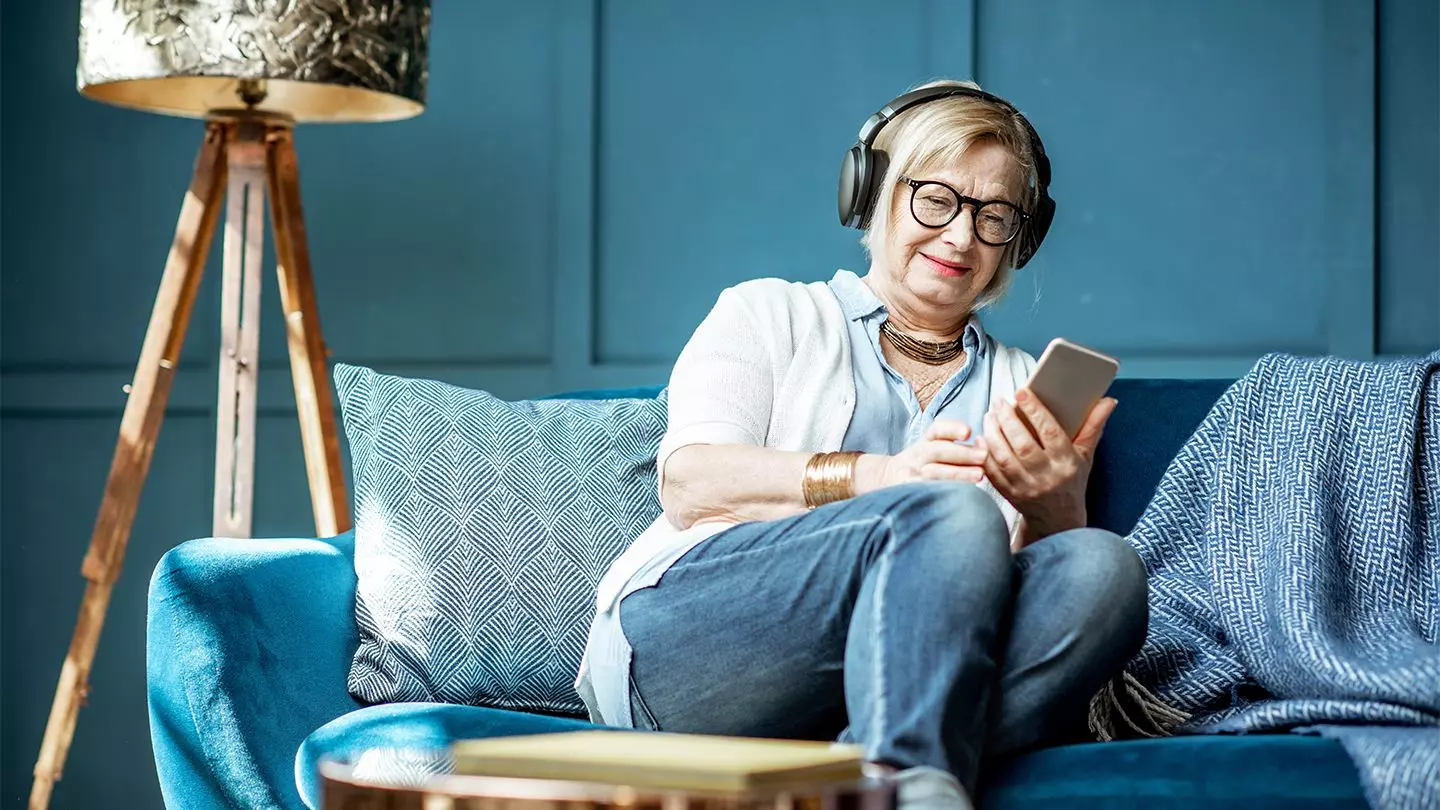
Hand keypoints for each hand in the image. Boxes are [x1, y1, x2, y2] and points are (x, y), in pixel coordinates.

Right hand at [855, 419, 988, 492]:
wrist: (885, 479)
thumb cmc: (920, 465)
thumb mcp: (931, 449)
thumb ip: (956, 448)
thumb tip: (983, 448)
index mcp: (924, 442)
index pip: (937, 430)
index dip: (952, 428)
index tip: (968, 432)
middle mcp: (916, 456)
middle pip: (937, 450)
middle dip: (962, 453)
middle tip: (983, 456)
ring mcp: (910, 474)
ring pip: (933, 472)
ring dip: (957, 473)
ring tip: (979, 475)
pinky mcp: (908, 492)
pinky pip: (926, 491)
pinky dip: (943, 491)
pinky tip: (962, 493)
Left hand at [980, 389, 1115, 539]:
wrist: (1058, 520)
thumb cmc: (1072, 481)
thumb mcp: (1086, 455)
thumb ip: (1093, 426)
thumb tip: (1109, 401)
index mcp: (1067, 462)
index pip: (1050, 432)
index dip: (1035, 411)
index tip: (1021, 392)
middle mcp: (1046, 475)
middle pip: (1023, 444)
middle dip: (1008, 419)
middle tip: (999, 401)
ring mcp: (1026, 487)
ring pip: (1004, 457)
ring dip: (993, 434)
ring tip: (989, 415)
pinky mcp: (1009, 494)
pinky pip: (993, 472)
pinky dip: (985, 454)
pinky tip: (982, 438)